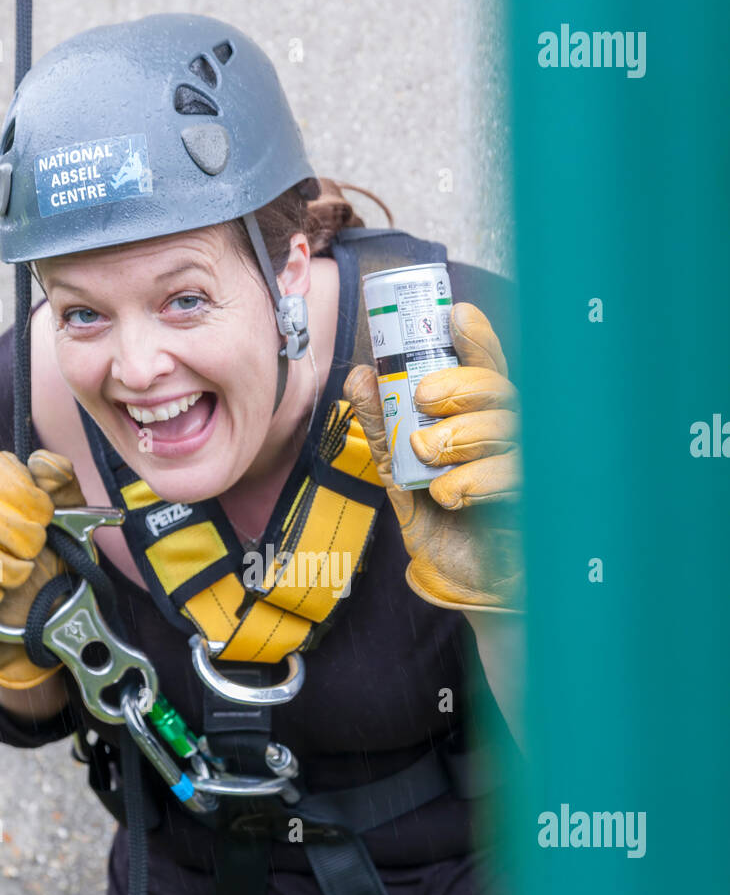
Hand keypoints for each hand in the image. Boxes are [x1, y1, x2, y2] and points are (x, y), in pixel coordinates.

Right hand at [0, 450, 85, 687]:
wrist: (39, 621)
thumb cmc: (50, 564)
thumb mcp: (71, 521)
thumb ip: (62, 484)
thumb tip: (41, 463)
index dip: (26, 492)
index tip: (45, 516)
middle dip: (18, 533)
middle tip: (35, 552)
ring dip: (4, 566)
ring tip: (20, 576)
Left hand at [343, 302, 523, 611]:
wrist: (461, 579)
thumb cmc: (441, 519)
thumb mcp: (400, 470)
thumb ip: (383, 425)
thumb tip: (359, 374)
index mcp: (481, 417)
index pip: (487, 366)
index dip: (477, 337)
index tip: (455, 314)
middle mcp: (510, 433)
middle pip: (500, 390)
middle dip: (462, 386)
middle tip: (425, 397)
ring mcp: (527, 464)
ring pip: (509, 428)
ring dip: (463, 434)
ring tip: (427, 453)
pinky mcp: (534, 500)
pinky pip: (516, 475)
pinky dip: (478, 480)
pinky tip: (450, 493)